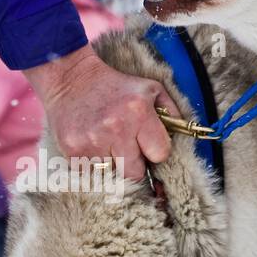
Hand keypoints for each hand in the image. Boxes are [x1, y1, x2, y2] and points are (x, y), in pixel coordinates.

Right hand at [25, 44, 179, 180]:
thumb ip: (172, 114)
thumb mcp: (150, 90)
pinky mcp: (73, 150)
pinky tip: (91, 147)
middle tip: (126, 149)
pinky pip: (91, 176)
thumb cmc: (115, 86)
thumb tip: (185, 140)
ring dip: (112, 166)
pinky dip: (93, 167)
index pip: (160, 155)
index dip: (154, 152)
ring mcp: (92, 141)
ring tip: (107, 145)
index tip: (146, 145)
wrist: (71, 79)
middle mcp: (116, 128)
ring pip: (113, 177)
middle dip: (134, 164)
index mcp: (139, 112)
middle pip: (136, 173)